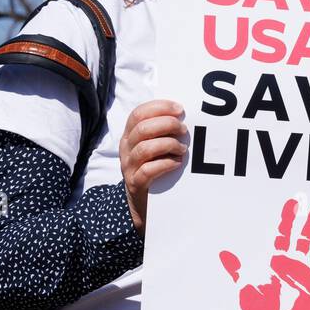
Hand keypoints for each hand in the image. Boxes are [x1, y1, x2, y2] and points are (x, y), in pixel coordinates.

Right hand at [119, 99, 187, 233]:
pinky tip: (177, 163)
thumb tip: (183, 116)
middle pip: (143, 129)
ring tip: (183, 149)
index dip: (159, 108)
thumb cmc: (154, 167)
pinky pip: (148, 170)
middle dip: (167, 125)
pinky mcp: (135, 184)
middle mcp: (126, 148)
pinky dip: (165, 164)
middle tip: (184, 130)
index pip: (138, 113)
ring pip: (145, 149)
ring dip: (169, 145)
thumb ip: (162, 131)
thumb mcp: (153, 147)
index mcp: (130, 135)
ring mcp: (129, 166)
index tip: (179, 109)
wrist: (142, 202)